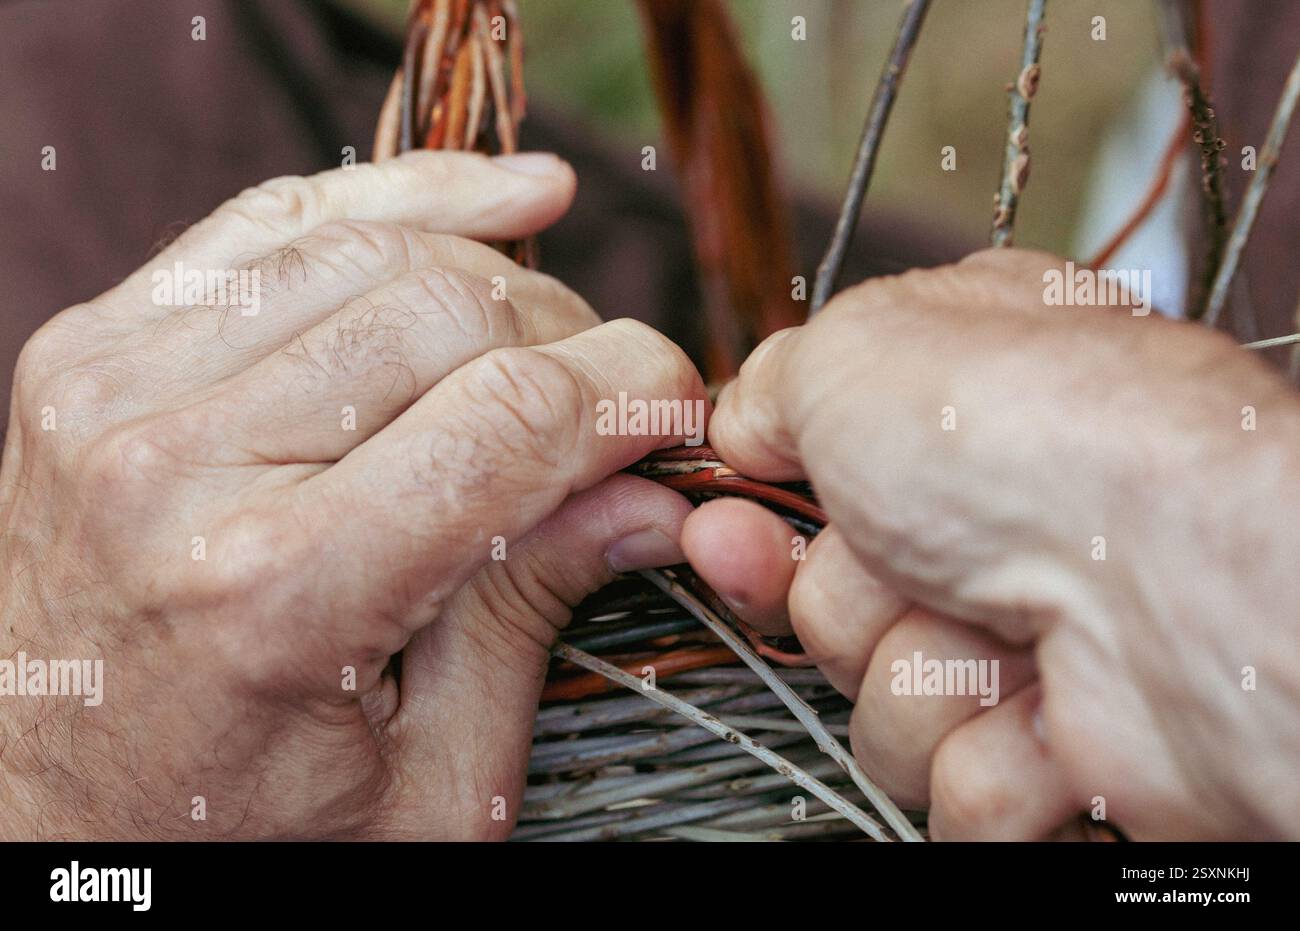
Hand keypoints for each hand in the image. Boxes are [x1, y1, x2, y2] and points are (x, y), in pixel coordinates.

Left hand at [0, 151, 705, 838]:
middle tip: (616, 401)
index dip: (631, 395)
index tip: (678, 410)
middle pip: (454, 313)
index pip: (513, 418)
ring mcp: (115, 392)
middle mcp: (179, 472)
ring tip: (557, 331)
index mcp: (277, 597)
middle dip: (577, 343)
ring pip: (372, 250)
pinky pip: (272, 223)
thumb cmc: (236, 824)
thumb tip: (655, 498)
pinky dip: (397, 196)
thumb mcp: (426, 782)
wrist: (38, 817)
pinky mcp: (87, 350)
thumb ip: (534, 614)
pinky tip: (494, 204)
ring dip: (498, 276)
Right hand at [682, 249, 1299, 839]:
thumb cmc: (1021, 434)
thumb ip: (770, 387)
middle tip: (899, 571)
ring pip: (886, 704)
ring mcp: (1027, 634)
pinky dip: (986, 757)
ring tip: (998, 633)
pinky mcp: (1057, 747)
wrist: (1168, 575)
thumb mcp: (851, 351)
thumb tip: (740, 426)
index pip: (806, 488)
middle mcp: (991, 520)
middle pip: (832, 605)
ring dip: (922, 680)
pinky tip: (1044, 711)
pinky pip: (953, 787)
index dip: (757, 523)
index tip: (728, 536)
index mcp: (946, 413)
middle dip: (845, 606)